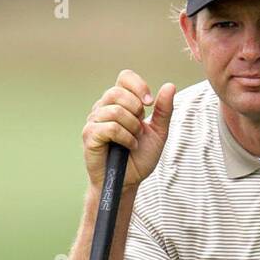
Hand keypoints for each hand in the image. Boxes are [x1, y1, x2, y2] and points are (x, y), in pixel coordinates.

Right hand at [83, 69, 174, 189]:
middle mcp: (103, 107)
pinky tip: (128, 146)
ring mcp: (94, 120)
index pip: (125, 77)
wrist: (128, 182)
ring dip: (132, 128)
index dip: (139, 86)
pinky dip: (125, 138)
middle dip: (136, 111)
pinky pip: (110, 127)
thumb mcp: (158, 133)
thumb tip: (170, 85)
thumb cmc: (139, 158)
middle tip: (139, 129)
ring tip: (134, 141)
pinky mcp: (89, 135)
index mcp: (119, 102)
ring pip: (115, 110)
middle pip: (118, 91)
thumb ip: (164, 111)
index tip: (150, 104)